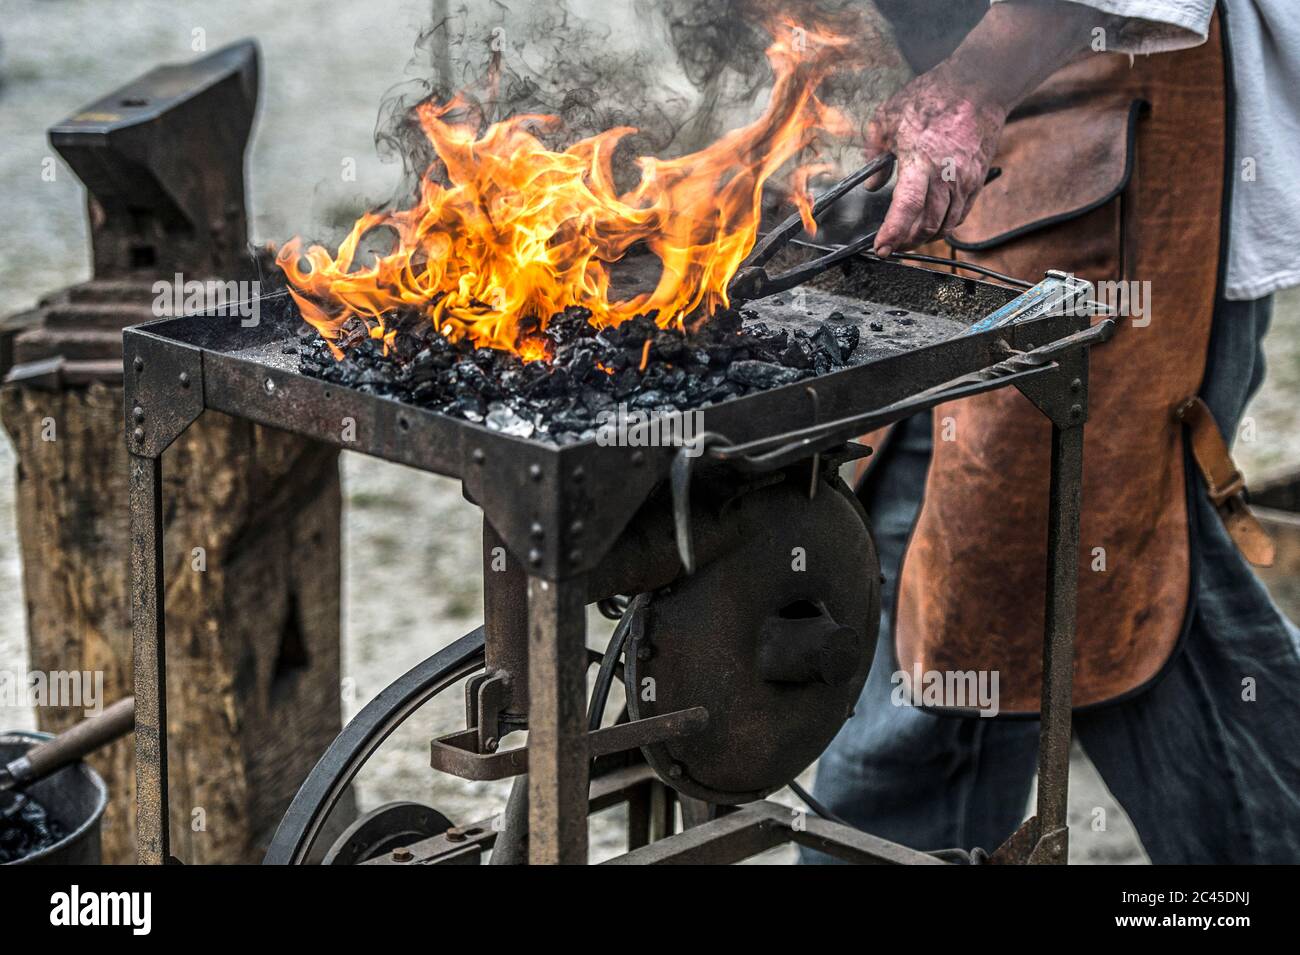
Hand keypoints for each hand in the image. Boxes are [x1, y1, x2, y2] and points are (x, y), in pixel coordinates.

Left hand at [864, 65, 1006, 256]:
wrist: (978, 86)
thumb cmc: (932, 98)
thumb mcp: (887, 117)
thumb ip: (873, 153)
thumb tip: (873, 185)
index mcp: (920, 161)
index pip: (907, 208)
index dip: (893, 233)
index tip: (881, 248)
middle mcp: (946, 176)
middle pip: (928, 224)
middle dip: (907, 242)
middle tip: (892, 246)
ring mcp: (965, 180)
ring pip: (946, 224)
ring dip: (926, 237)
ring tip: (910, 239)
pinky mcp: (977, 180)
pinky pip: (961, 214)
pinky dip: (945, 225)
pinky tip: (932, 224)